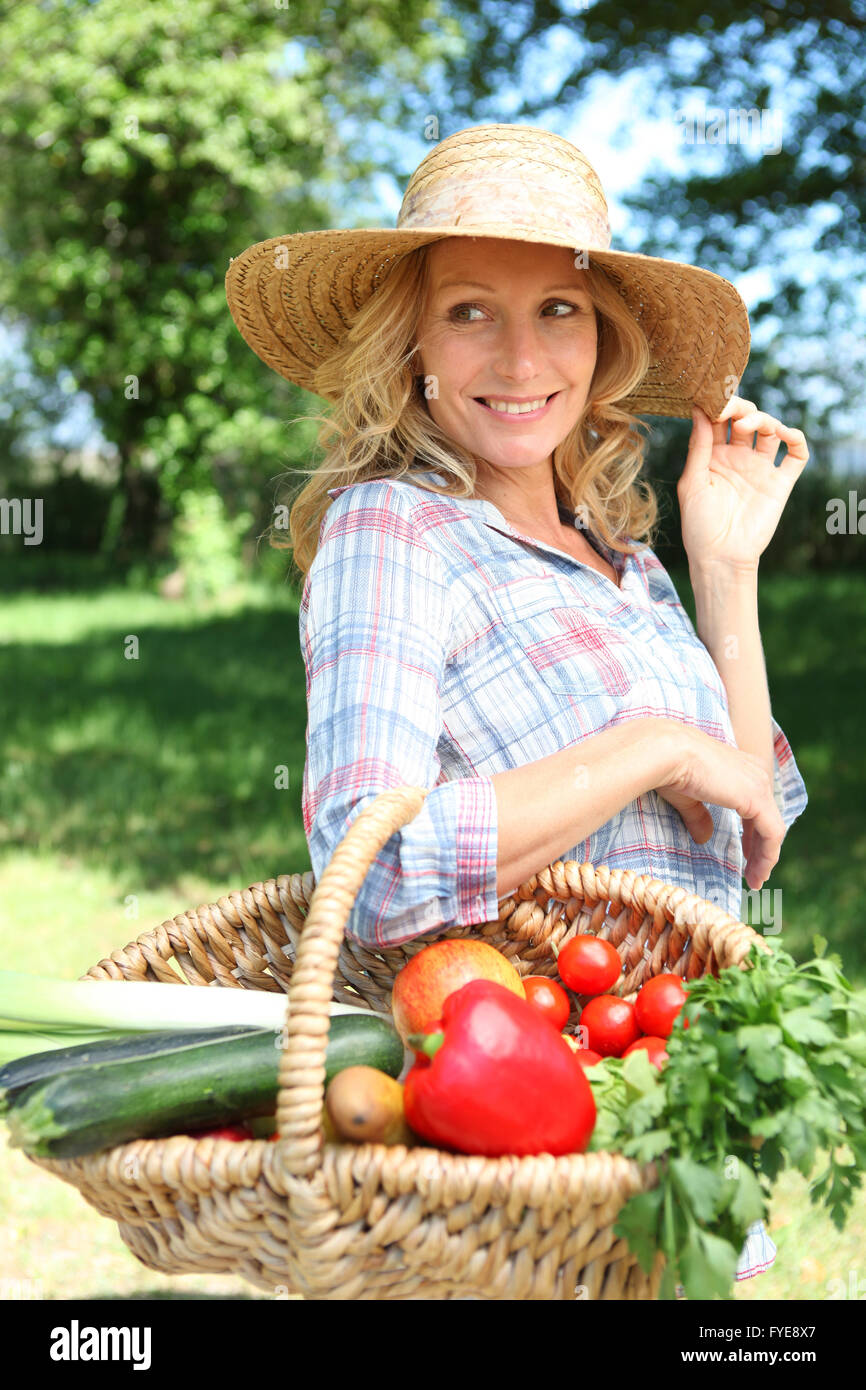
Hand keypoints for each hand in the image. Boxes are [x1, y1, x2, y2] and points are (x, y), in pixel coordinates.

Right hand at [653, 725, 784, 890]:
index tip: (744, 855)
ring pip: (772, 829)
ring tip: (755, 880)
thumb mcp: (687, 797)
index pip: (755, 805)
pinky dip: (767, 856)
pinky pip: (772, 834)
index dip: (752, 832)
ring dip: (765, 857)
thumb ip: (699, 816)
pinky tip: (756, 873)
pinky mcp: (757, 798)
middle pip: (766, 818)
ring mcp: (759, 784)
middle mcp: (755, 772)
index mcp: (740, 766)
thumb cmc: (669, 768)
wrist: (666, 752)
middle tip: (752, 873)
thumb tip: (704, 838)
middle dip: (760, 848)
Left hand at [679, 396, 808, 572]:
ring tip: (748, 426)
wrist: (720, 558)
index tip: (711, 399)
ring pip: (770, 431)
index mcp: (713, 456)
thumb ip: (699, 447)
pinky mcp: (780, 482)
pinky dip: (796, 438)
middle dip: (740, 408)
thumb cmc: (699, 525)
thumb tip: (699, 410)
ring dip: (763, 419)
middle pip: (746, 419)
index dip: (718, 406)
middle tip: (732, 410)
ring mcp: (760, 469)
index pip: (719, 420)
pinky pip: (796, 454)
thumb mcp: (691, 483)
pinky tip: (785, 433)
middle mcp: (738, 458)